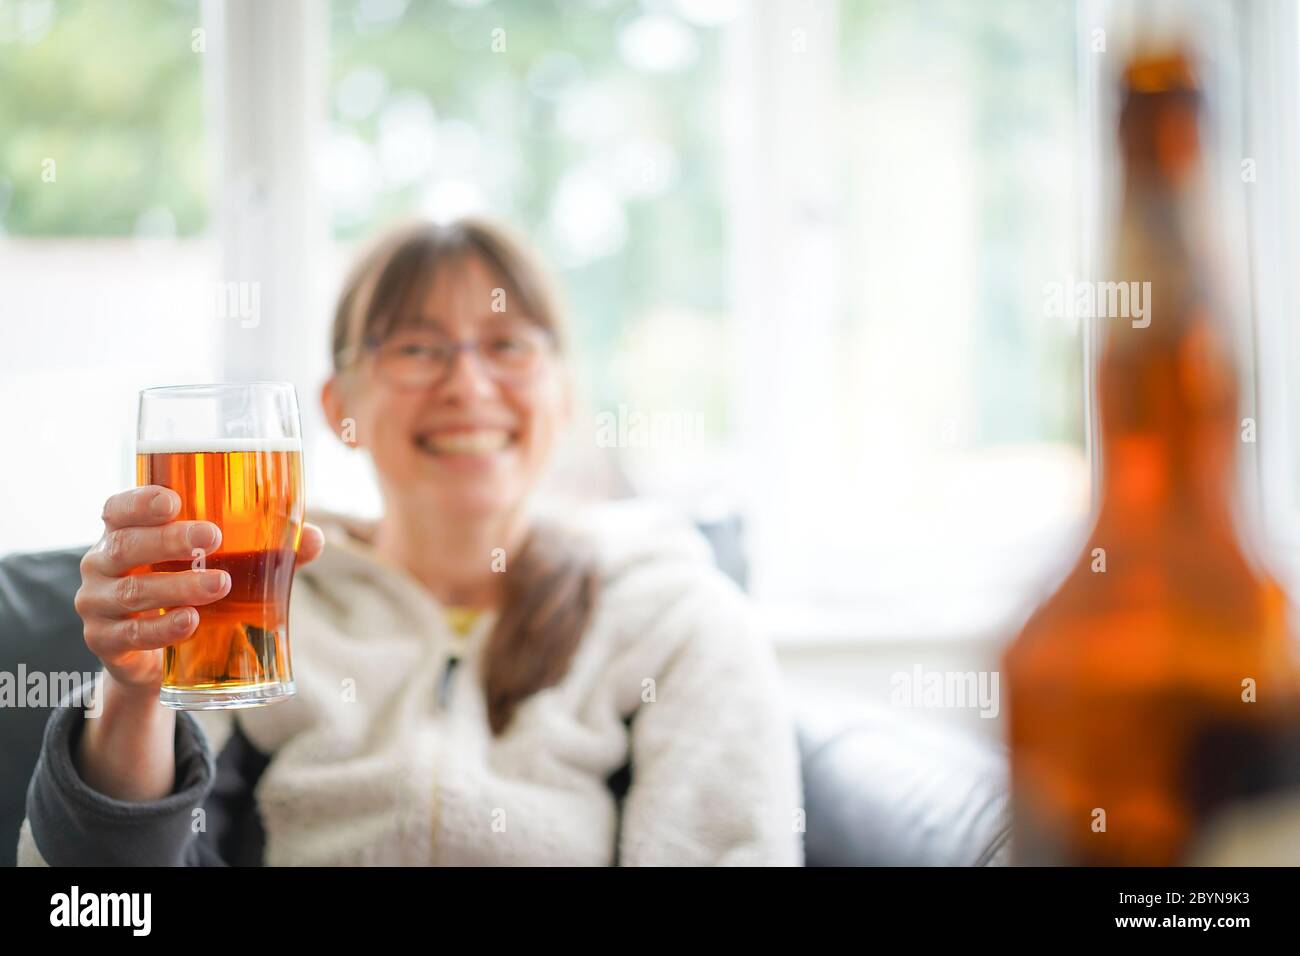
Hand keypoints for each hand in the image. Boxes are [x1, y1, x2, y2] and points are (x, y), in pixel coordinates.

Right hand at [74, 485, 323, 698]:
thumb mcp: (220, 563)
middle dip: (169, 540)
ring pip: (131, 592)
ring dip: (177, 586)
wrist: (158, 658)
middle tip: (213, 537)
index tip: (173, 500)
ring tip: (219, 584)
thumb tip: (313, 538)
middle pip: (126, 545)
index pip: (118, 508)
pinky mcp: (105, 644)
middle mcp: (103, 563)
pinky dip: (162, 629)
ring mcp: (97, 605)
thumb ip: (265, 548)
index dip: (141, 501)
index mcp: (125, 532)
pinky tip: (190, 623)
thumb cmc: (188, 588)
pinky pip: (131, 636)